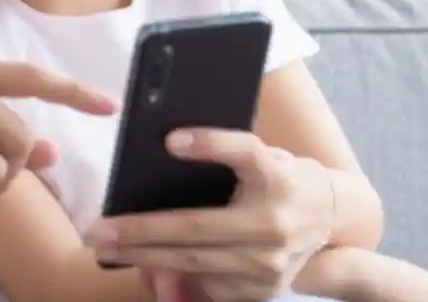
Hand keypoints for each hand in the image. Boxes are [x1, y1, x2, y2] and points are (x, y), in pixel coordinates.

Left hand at [85, 129, 334, 300]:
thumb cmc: (280, 177)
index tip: (171, 140)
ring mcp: (271, 264)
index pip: (245, 153)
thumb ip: (225, 153)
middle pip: (197, 228)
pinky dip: (173, 276)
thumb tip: (167, 149)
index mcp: (276, 178)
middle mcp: (275, 224)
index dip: (211, 144)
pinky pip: (208, 286)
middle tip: (96, 230)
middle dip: (139, 230)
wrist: (331, 218)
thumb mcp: (261, 154)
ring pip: (195, 263)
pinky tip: (143, 264)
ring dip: (145, 257)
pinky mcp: (265, 290)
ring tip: (108, 248)